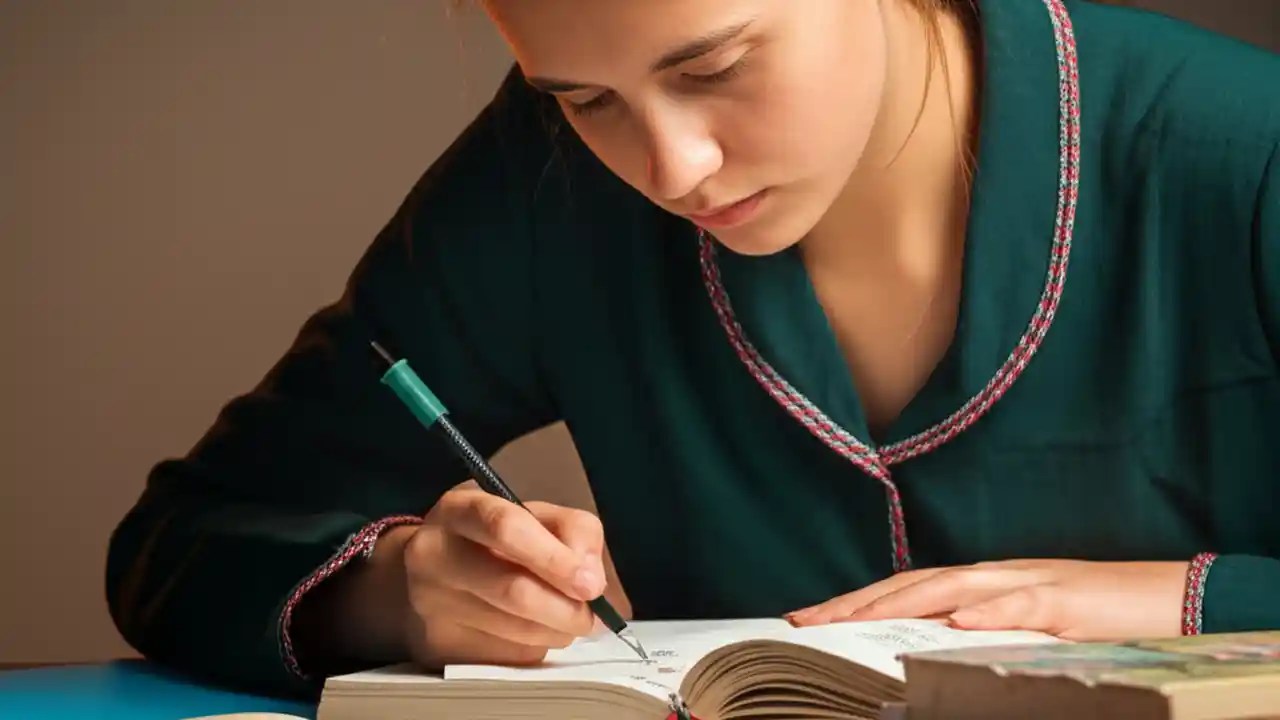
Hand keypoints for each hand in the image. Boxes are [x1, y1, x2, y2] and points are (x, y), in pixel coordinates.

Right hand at [400, 481, 630, 668]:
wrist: (431, 575)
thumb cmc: (492, 541)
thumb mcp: (535, 516)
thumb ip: (575, 532)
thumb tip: (591, 579)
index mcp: (459, 510)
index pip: (507, 528)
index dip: (555, 559)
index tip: (590, 584)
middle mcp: (433, 554)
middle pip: (513, 590)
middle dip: (566, 609)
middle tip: (592, 617)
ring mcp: (431, 605)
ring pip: (516, 631)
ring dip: (556, 631)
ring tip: (564, 619)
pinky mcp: (439, 647)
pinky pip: (508, 657)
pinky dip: (535, 647)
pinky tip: (532, 631)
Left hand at [785, 559, 1189, 640]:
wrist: (1168, 598)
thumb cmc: (1094, 618)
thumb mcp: (1024, 629)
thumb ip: (977, 632)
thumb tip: (927, 651)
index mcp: (981, 584)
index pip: (904, 589)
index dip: (855, 601)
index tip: (809, 619)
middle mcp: (993, 576)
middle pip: (910, 584)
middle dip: (854, 602)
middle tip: (805, 622)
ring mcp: (1027, 583)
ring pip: (950, 588)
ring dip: (895, 602)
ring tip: (849, 620)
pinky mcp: (1065, 600)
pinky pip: (1022, 604)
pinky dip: (988, 610)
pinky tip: (956, 622)